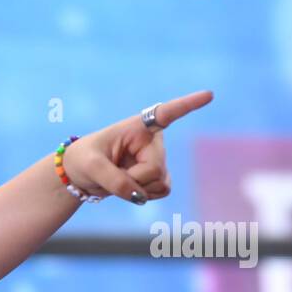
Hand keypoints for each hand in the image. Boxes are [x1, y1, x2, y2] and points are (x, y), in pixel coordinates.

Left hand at [61, 90, 213, 203]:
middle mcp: (153, 140)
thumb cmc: (83, 160)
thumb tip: (139, 196)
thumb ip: (114, 180)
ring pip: (160, 183)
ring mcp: (159, 158)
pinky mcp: (160, 176)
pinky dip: (143, 196)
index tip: (209, 95)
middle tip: (112, 174)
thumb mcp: (90, 167)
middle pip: (154, 169)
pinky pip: (162, 191)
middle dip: (131, 180)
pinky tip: (132, 188)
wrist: (82, 175)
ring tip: (119, 178)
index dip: (188, 104)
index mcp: (137, 126)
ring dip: (137, 189)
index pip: (165, 113)